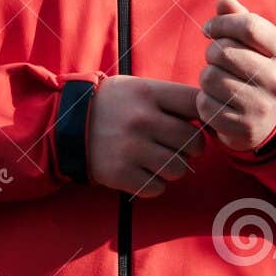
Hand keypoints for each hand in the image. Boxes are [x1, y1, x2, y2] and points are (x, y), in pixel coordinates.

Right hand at [86, 75, 206, 197]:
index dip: (207, 116)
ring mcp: (132, 148)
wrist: (66, 125)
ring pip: (179, 169)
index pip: (197, 103)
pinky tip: (143, 172)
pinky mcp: (121, 173)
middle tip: (179, 147)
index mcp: (149, 93)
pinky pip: (158, 188)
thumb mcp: (138, 88)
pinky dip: (154, 184)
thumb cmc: (111, 105)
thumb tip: (209, 115)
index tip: (202, 124)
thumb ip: (170, 99)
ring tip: (158, 160)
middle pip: (194, 141)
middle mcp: (143, 119)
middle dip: (191, 148)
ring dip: (173, 168)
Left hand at [197, 0, 275, 151]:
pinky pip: (206, 105)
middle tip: (216, 59)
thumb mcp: (257, 44)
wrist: (270, 120)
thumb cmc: (257, 70)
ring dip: (206, 77)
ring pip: (210, 78)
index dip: (222, 23)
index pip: (249, 26)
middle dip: (211, 52)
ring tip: (218, 81)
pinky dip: (204, 101)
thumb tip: (224, 2)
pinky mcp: (244, 128)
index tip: (210, 29)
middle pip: (224, 52)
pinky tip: (217, 101)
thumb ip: (240, 18)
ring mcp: (262, 107)